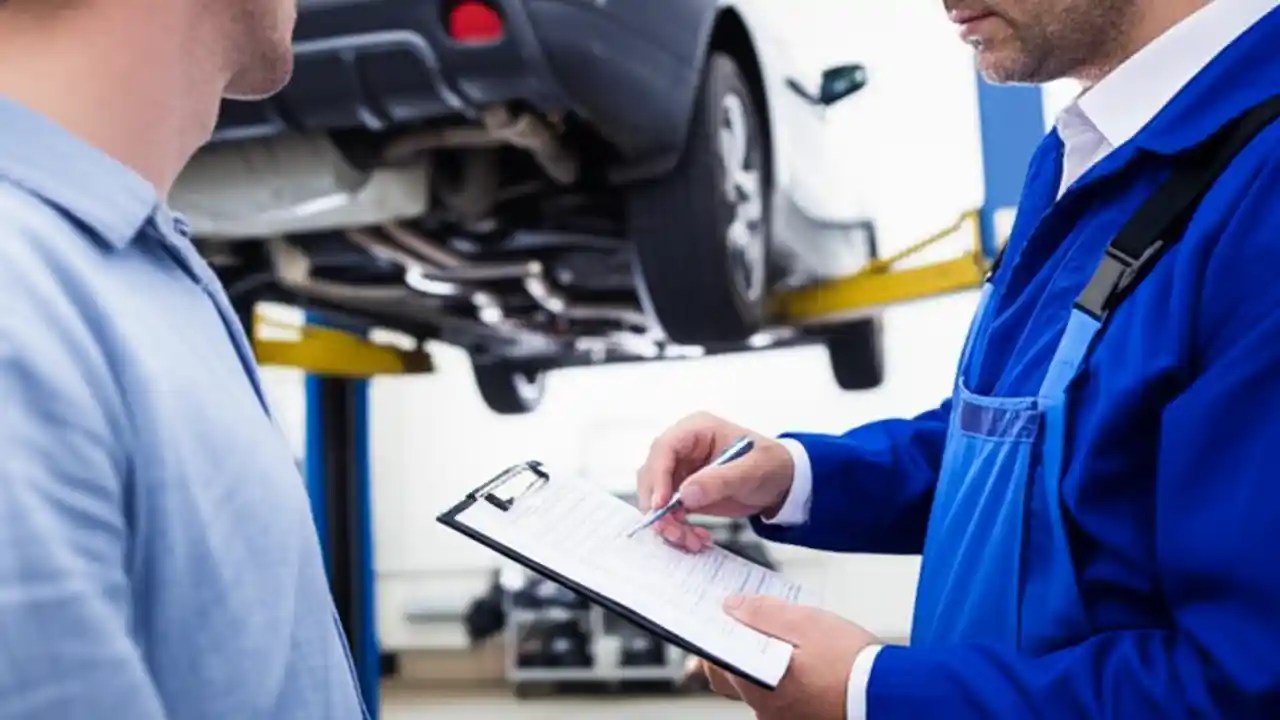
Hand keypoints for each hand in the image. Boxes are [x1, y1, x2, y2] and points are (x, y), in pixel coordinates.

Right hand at [636, 412, 794, 551]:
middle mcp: (683, 449)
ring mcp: (681, 472)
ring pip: (656, 498)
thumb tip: (686, 494)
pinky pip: (669, 513)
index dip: (657, 476)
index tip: (661, 504)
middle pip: (652, 475)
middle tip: (672, 530)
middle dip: (658, 507)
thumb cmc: (771, 465)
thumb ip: (720, 480)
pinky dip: (678, 529)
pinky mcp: (684, 493)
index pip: (664, 448)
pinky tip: (696, 538)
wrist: (783, 483)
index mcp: (697, 430)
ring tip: (690, 540)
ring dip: (668, 523)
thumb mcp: (752, 470)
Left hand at [719, 596, 878, 719]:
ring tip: (788, 641)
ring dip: (766, 665)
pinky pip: (785, 697)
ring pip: (761, 687)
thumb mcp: (805, 623)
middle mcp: (766, 709)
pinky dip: (788, 679)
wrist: (891, 695)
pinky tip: (807, 662)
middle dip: (739, 652)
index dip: (715, 638)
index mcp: (758, 684)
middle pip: (735, 678)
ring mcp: (785, 719)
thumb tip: (733, 606)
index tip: (721, 619)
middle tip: (750, 628)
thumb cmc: (852, 664)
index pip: (716, 663)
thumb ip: (763, 613)